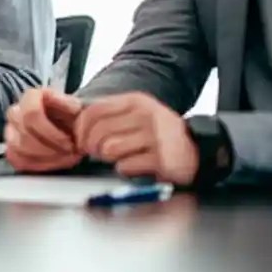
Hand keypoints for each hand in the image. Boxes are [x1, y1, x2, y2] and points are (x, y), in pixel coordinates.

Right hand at [5, 88, 85, 172]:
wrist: (70, 127)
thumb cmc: (72, 117)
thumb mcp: (77, 107)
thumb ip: (73, 106)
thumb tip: (72, 109)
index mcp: (31, 97)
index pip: (31, 114)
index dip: (50, 132)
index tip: (69, 141)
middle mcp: (16, 112)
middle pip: (24, 133)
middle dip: (50, 148)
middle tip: (70, 151)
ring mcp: (11, 131)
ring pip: (18, 148)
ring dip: (45, 158)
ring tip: (65, 157)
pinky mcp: (11, 149)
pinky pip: (16, 160)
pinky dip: (37, 165)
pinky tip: (54, 162)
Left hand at [73, 92, 198, 185]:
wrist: (195, 151)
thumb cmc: (157, 135)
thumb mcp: (135, 114)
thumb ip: (108, 115)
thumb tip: (76, 124)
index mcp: (136, 101)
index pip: (93, 111)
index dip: (81, 129)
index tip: (81, 139)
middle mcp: (146, 115)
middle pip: (98, 132)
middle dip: (93, 147)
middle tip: (99, 153)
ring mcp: (155, 137)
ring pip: (109, 150)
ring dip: (110, 159)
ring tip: (123, 157)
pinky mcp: (161, 160)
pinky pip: (124, 167)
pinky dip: (126, 169)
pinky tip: (137, 165)